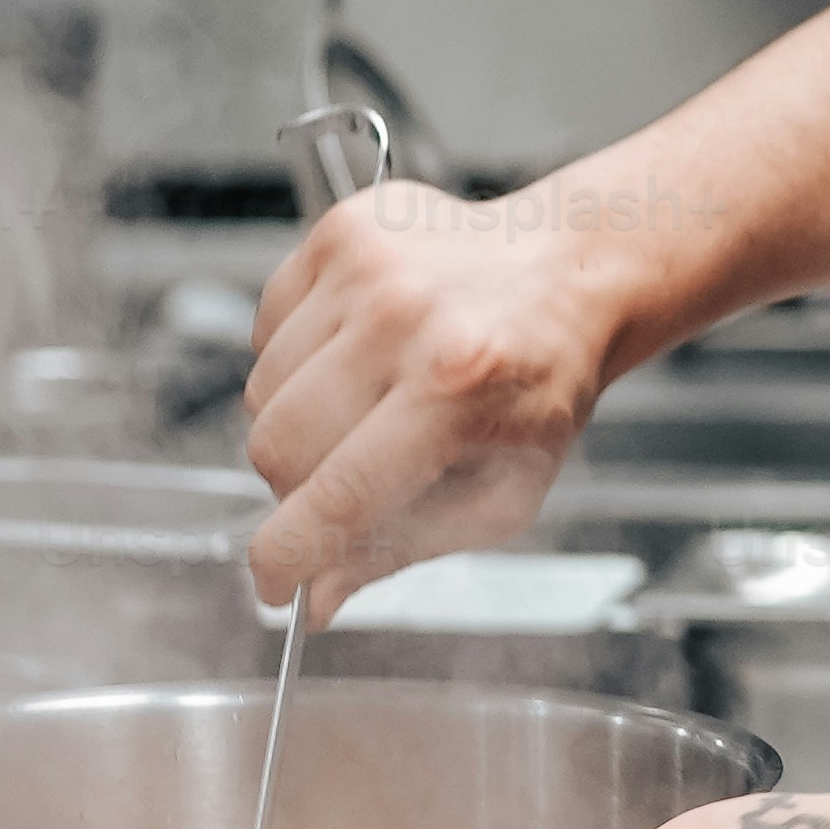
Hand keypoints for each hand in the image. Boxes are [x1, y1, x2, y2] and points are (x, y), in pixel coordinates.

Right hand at [243, 178, 657, 614]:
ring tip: (369, 401)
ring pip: (260, 391)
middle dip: (296, 486)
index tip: (274, 583)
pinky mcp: (343, 230)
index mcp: (455, 394)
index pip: (330, 499)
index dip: (286, 558)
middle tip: (346, 477)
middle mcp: (405, 319)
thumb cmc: (539, 387)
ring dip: (298, 418)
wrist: (569, 275)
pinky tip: (358, 351)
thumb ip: (402, 549)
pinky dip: (295, 356)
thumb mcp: (500, 492)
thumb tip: (317, 598)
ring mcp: (368, 267)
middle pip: (275, 448)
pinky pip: (264, 326)